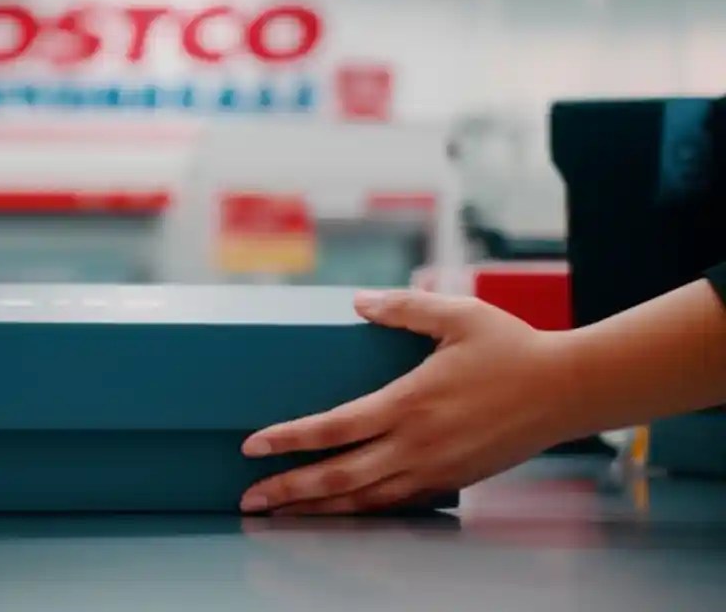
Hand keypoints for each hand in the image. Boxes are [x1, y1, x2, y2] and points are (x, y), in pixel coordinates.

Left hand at [239, 289, 575, 514]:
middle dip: (290, 490)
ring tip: (280, 515)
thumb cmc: (512, 347)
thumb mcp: (458, 314)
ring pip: (364, 499)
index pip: (334, 427)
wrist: (567, 391)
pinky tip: (336, 512)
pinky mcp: (451, 480)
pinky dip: (360, 512)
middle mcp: (416, 443)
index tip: (252, 445)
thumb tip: (358, 301)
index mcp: (409, 402)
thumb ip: (403, 307)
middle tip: (249, 500)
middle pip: (338, 476)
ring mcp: (434, 468)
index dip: (289, 439)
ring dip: (318, 509)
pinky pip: (394, 504)